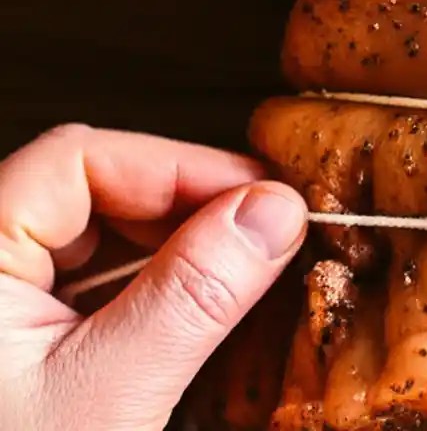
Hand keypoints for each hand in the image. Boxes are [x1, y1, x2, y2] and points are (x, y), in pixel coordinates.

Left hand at [0, 125, 307, 429]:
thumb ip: (192, 295)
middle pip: (96, 193)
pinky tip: (202, 321)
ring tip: (247, 283)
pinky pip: (97, 294)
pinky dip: (157, 298)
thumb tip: (272, 212)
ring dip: (181, 256)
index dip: (182, 168)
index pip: (82, 160)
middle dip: (190, 213)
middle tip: (270, 239)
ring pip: (102, 244)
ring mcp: (1, 310)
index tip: (265, 200)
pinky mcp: (22, 347)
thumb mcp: (108, 394)